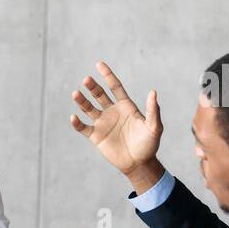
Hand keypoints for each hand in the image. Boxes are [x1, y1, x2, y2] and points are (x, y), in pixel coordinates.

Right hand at [70, 61, 163, 188]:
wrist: (139, 163)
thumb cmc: (149, 144)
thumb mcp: (154, 127)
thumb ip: (152, 110)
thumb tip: (153, 92)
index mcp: (125, 106)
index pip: (114, 87)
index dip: (107, 75)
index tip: (99, 64)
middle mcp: (112, 111)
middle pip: (99, 95)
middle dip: (92, 87)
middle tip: (87, 80)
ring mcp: (102, 123)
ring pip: (88, 108)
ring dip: (81, 101)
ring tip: (75, 94)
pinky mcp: (96, 136)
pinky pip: (83, 127)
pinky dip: (77, 123)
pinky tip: (74, 117)